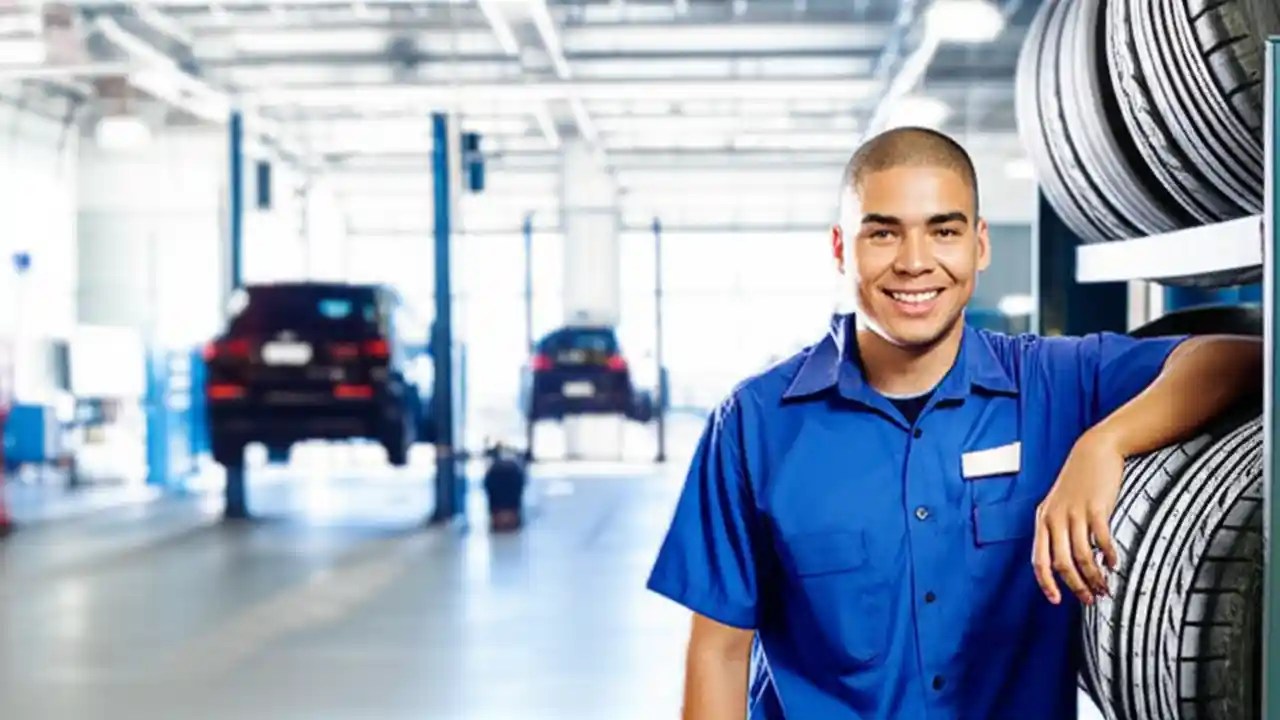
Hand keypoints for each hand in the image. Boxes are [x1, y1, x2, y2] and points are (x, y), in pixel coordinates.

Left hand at [1032, 432, 1123, 605]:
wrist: (1094, 451)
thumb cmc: (1078, 482)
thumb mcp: (1058, 505)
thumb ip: (1058, 529)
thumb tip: (1066, 562)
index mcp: (1043, 520)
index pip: (1039, 560)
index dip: (1046, 583)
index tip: (1057, 601)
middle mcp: (1055, 518)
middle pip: (1062, 563)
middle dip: (1076, 586)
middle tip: (1090, 599)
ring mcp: (1075, 512)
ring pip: (1082, 556)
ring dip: (1094, 577)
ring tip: (1105, 587)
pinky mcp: (1096, 507)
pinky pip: (1101, 539)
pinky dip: (1108, 556)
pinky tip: (1114, 564)